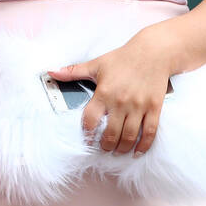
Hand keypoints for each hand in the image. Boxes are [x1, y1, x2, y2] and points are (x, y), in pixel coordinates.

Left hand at [47, 35, 174, 155]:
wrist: (153, 53)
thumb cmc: (122, 58)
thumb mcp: (96, 64)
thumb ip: (73, 71)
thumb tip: (52, 72)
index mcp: (104, 92)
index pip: (90, 119)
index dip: (87, 133)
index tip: (86, 140)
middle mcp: (121, 102)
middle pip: (111, 133)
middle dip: (105, 145)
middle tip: (103, 149)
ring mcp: (139, 106)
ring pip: (129, 135)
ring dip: (122, 148)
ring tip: (117, 152)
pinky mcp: (154, 108)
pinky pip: (150, 131)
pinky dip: (144, 145)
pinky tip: (138, 151)